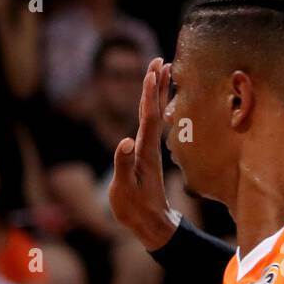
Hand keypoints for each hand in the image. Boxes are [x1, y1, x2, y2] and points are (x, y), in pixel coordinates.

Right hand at [109, 57, 179, 249]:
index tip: (153, 71)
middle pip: (154, 109)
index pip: (147, 116)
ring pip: (153, 115)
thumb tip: (125, 142)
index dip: (149, 94)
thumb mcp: (124, 188)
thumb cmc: (135, 208)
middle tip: (159, 61)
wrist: (151, 222)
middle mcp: (149, 146)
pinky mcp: (146, 156)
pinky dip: (150, 109)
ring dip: (156, 93)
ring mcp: (149, 150)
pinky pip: (149, 125)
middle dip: (156, 85)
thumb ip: (123, 165)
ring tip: (159, 73)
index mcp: (144, 151)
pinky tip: (150, 105)